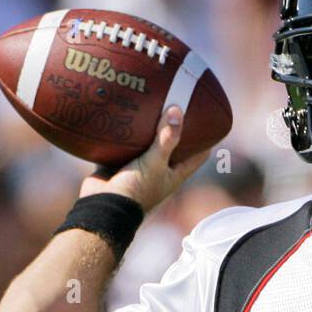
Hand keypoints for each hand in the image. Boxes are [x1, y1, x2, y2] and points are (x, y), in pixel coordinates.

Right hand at [78, 105, 209, 212]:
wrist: (102, 207)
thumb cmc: (135, 189)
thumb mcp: (155, 162)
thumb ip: (166, 138)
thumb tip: (177, 110)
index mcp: (174, 174)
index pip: (198, 155)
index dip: (206, 140)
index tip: (209, 120)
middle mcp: (159, 171)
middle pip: (172, 146)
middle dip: (174, 128)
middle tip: (176, 104)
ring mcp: (138, 168)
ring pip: (147, 144)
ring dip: (148, 129)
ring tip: (150, 104)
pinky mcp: (118, 164)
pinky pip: (124, 145)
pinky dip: (125, 133)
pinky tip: (125, 114)